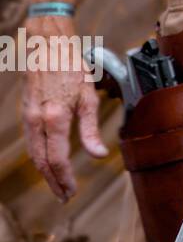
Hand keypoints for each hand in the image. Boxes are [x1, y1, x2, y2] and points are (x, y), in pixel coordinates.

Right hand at [22, 15, 107, 200]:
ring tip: (58, 184)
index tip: (72, 191)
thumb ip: (91, 129)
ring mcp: (27, 117)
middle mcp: (36, 120)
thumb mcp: (88, 96)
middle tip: (64, 195)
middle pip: (41, 161)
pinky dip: (38, 156)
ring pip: (33, 153)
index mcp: (54, 117)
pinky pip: (30, 142)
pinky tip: (48, 162)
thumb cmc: (71, 67)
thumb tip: (98, 155)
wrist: (47, 46)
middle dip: (52, 181)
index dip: (64, 178)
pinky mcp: (25, 113)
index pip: (56, 158)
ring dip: (44, 172)